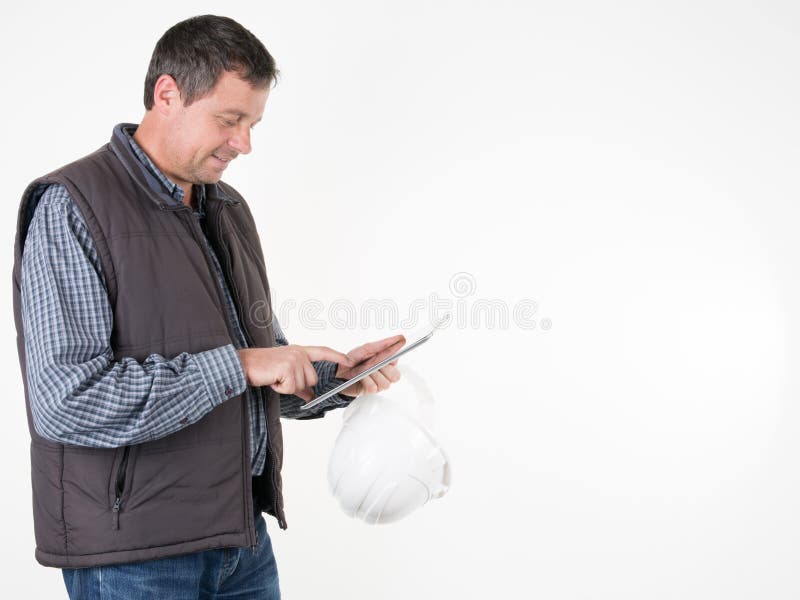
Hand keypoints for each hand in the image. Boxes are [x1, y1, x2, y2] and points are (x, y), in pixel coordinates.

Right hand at [238, 345, 354, 401]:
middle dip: (297, 385)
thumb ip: (300, 384)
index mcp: (299, 351)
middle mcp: (299, 353)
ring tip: (274, 378)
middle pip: (313, 379)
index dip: (338, 357)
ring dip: (287, 387)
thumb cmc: (262, 369)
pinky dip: (280, 389)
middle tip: (280, 379)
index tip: (350, 361)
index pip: (323, 352)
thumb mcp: (284, 374)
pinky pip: (291, 388)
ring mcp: (294, 359)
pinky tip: (272, 380)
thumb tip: (310, 396)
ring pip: (302, 385)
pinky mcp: (287, 368)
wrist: (243, 365)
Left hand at [335, 335, 405, 397]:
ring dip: (372, 376)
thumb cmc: (353, 359)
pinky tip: (361, 378)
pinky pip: (374, 388)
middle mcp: (385, 373)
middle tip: (373, 365)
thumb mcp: (367, 348)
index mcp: (386, 360)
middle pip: (395, 376)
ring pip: (385, 383)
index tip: (383, 356)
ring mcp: (379, 383)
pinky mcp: (371, 390)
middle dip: (383, 370)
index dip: (391, 359)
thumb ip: (384, 344)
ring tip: (364, 371)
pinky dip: (365, 381)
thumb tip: (400, 338)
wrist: (339, 371)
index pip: (397, 361)